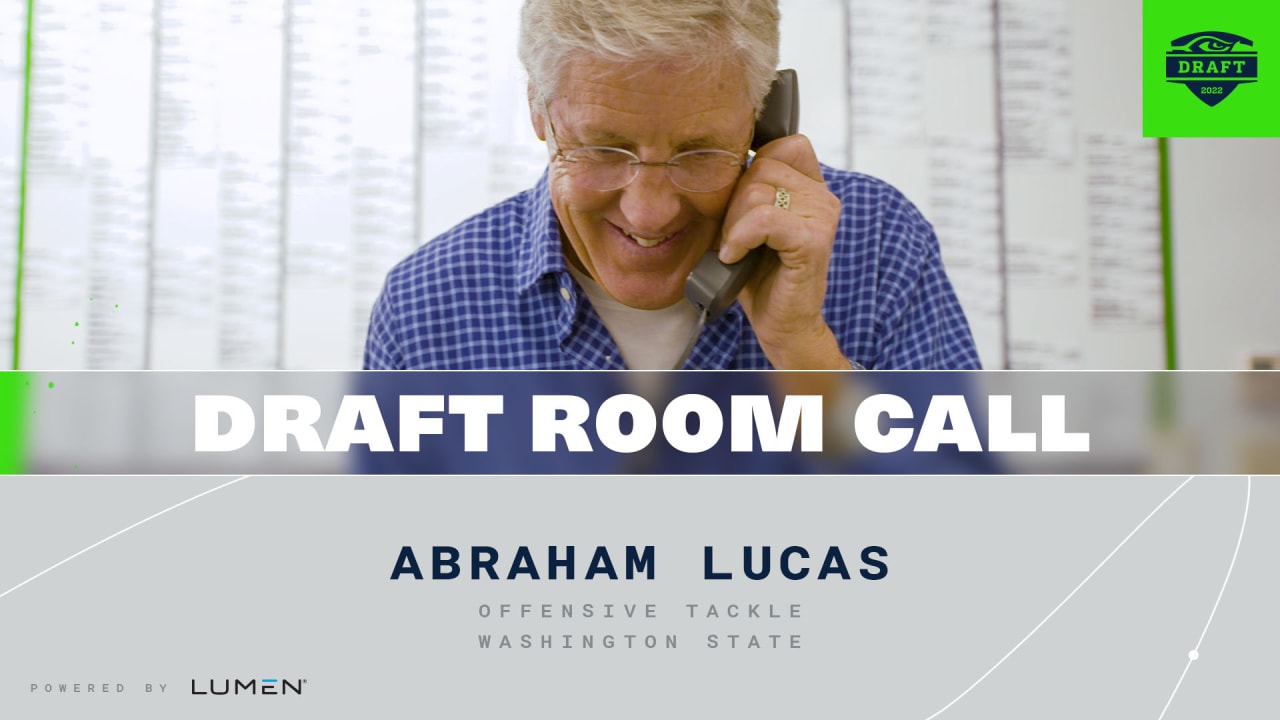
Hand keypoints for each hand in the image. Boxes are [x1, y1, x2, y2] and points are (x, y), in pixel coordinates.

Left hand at [718, 134, 847, 368]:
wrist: (783, 324)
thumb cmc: (762, 277)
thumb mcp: (749, 224)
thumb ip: (746, 191)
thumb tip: (714, 163)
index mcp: (812, 188)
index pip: (782, 146)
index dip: (751, 167)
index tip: (738, 205)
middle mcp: (823, 197)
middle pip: (761, 167)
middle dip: (734, 202)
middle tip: (733, 236)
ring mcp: (822, 217)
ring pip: (758, 193)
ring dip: (734, 224)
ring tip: (735, 249)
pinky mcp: (812, 240)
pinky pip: (763, 220)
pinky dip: (740, 238)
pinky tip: (735, 256)